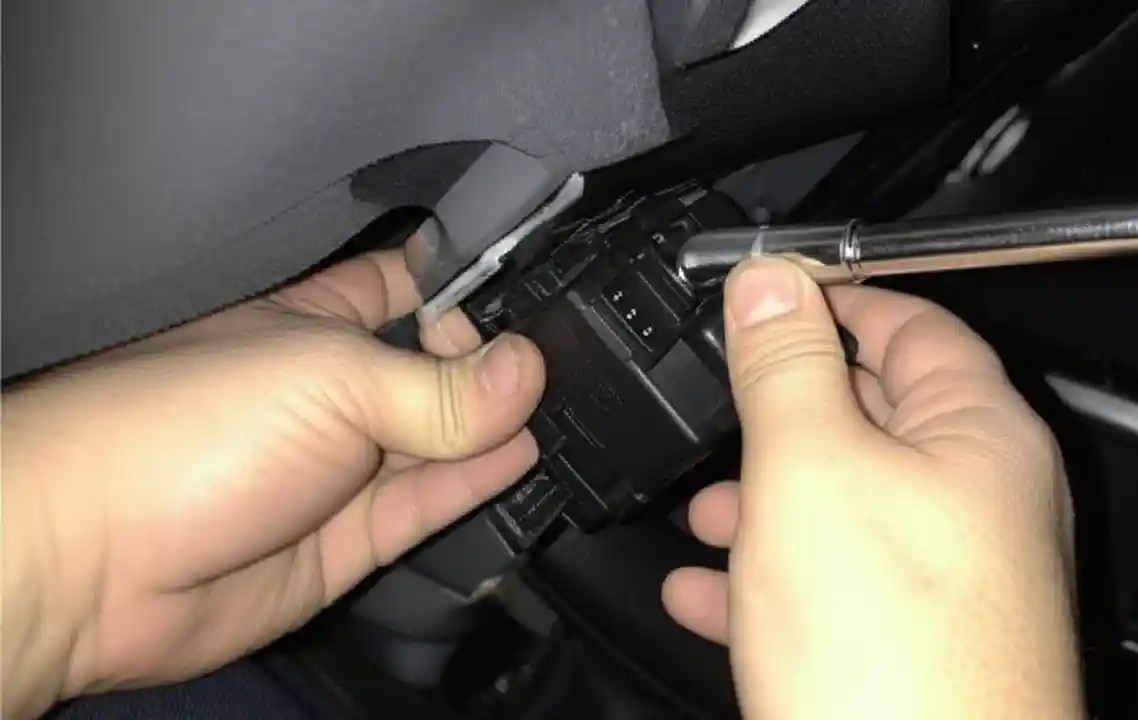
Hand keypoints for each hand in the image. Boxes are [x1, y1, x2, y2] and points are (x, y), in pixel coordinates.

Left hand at [2, 248, 544, 717]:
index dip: (475, 285)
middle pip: (440, 365)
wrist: (91, 562)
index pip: (415, 283)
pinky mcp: (349, 535)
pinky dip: (477, 482)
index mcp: (313, 314)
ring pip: (442, 440)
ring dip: (498, 425)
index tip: (541, 290)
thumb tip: (529, 370)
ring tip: (568, 407)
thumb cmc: (181, 430)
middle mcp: (332, 384)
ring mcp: (341, 462)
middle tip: (570, 355)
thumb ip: (442, 385)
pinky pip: (428, 503)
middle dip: (498, 361)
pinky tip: (524, 453)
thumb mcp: (330, 376)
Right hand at [661, 258, 1081, 718]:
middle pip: (873, 418)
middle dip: (784, 413)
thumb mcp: (810, 472)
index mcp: (977, 438)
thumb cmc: (892, 658)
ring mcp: (947, 581)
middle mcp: (978, 505)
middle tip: (721, 400)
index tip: (767, 293)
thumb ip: (786, 368)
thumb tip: (769, 282)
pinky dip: (764, 576)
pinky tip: (702, 591)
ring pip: (842, 508)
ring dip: (762, 502)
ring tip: (700, 510)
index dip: (833, 299)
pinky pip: (828, 585)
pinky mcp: (909, 644)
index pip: (911, 324)